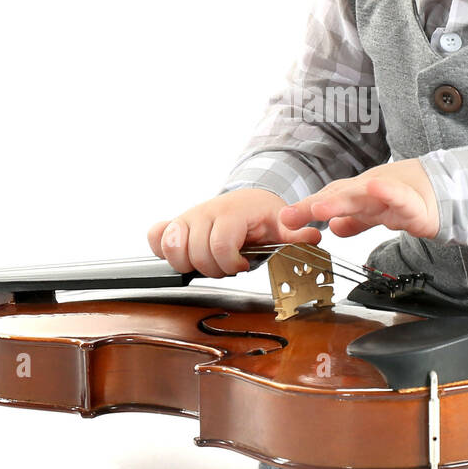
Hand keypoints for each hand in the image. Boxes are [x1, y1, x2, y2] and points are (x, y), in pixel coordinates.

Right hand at [147, 188, 322, 278]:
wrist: (247, 200)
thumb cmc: (261, 215)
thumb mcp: (281, 223)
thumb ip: (294, 234)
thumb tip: (312, 238)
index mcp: (230, 213)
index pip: (219, 245)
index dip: (230, 263)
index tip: (243, 264)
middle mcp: (204, 213)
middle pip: (196, 253)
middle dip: (214, 268)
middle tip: (228, 264)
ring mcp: (186, 217)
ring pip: (172, 248)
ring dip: (190, 263)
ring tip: (209, 261)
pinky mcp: (174, 224)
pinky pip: (155, 236)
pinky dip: (163, 250)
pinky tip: (184, 254)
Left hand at [277, 159, 439, 239]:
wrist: (449, 192)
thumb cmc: (412, 198)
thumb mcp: (377, 213)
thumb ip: (356, 221)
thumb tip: (335, 229)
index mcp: (361, 195)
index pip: (329, 200)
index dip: (306, 209)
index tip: (283, 220)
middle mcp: (371, 191)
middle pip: (339, 196)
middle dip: (313, 205)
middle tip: (289, 216)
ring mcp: (391, 195)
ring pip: (363, 197)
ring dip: (340, 200)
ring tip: (319, 206)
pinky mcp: (414, 204)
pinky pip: (399, 197)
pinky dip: (387, 192)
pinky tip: (373, 188)